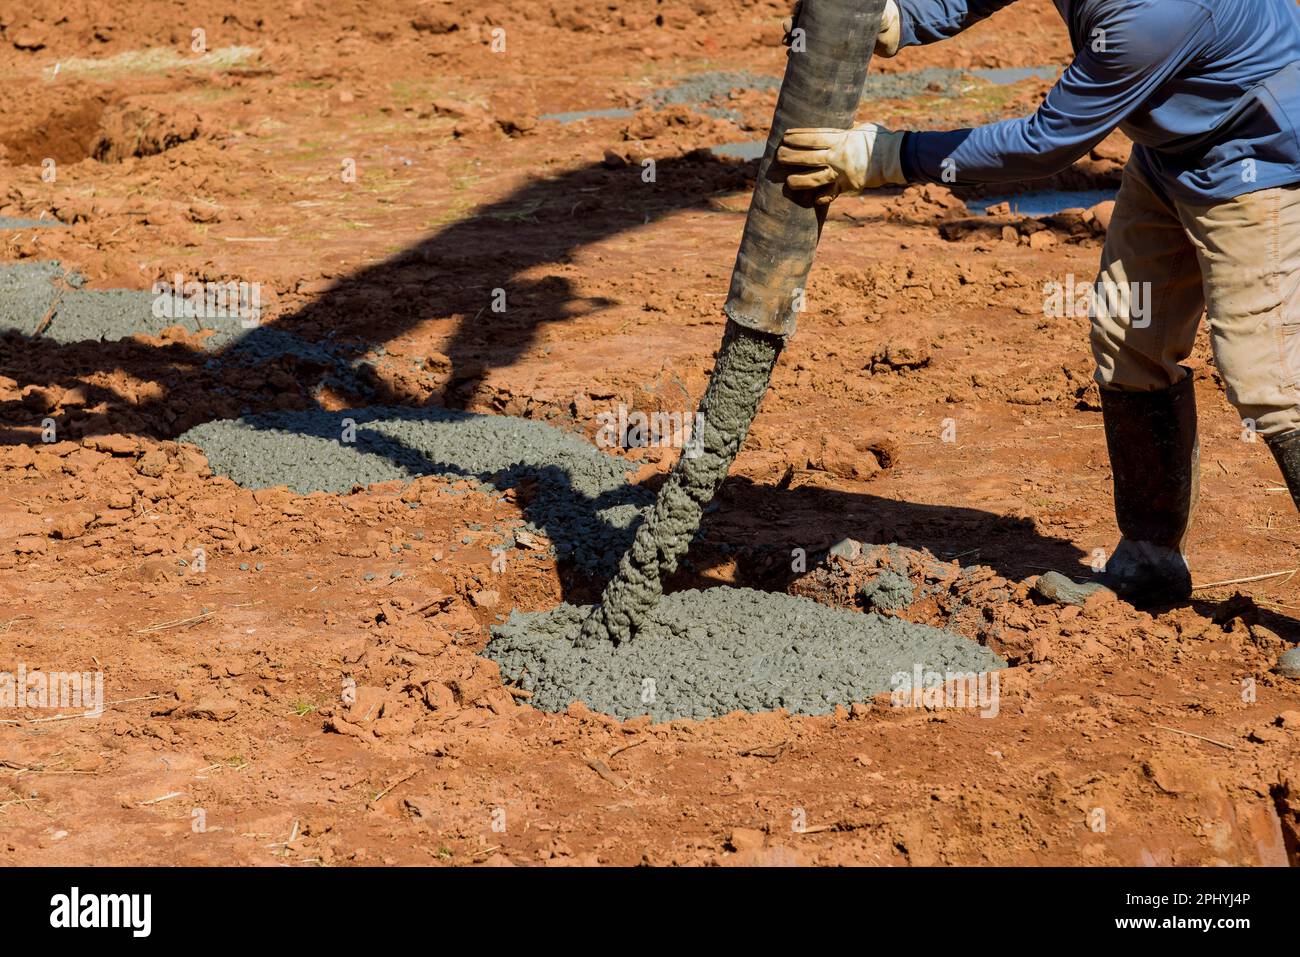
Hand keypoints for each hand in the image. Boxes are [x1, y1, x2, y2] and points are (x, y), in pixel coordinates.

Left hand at [778, 123, 906, 203]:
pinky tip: (813, 198)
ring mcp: (842, 172)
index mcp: (841, 138)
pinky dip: (822, 196)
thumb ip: (848, 129)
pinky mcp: (848, 185)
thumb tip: (843, 124)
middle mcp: (838, 155)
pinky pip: (831, 193)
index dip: (798, 137)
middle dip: (791, 156)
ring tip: (788, 181)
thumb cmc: (881, 139)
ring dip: (799, 180)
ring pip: (814, 178)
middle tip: (779, 156)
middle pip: (808, 156)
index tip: (785, 136)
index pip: (813, 136)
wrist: (897, 157)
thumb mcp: (863, 128)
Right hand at [783, 0, 901, 57]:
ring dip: (794, 43)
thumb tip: (870, 19)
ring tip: (789, 53)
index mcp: (834, 7)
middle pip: (804, 21)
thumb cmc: (885, 17)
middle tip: (788, 38)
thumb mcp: (876, 13)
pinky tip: (794, 60)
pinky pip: (814, 51)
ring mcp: (831, 33)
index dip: (798, 14)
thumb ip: (871, 15)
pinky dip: (803, 55)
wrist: (894, 34)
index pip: (810, 7)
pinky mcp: (834, 49)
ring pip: (806, 36)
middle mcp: (830, 18)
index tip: (792, 23)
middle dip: (792, 29)